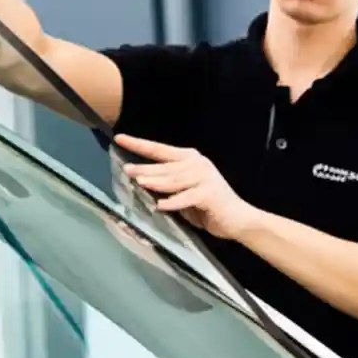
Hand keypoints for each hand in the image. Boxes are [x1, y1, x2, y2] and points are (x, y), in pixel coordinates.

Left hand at [113, 134, 260, 240]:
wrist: (239, 219)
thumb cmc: (208, 207)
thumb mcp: (183, 193)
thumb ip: (166, 186)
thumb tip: (140, 182)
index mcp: (189, 159)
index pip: (159, 150)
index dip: (139, 144)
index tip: (119, 138)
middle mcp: (197, 164)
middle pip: (164, 166)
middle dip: (144, 168)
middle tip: (126, 169)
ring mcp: (204, 177)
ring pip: (174, 180)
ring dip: (156, 181)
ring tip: (139, 182)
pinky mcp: (209, 193)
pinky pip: (186, 198)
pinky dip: (173, 202)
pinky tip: (160, 205)